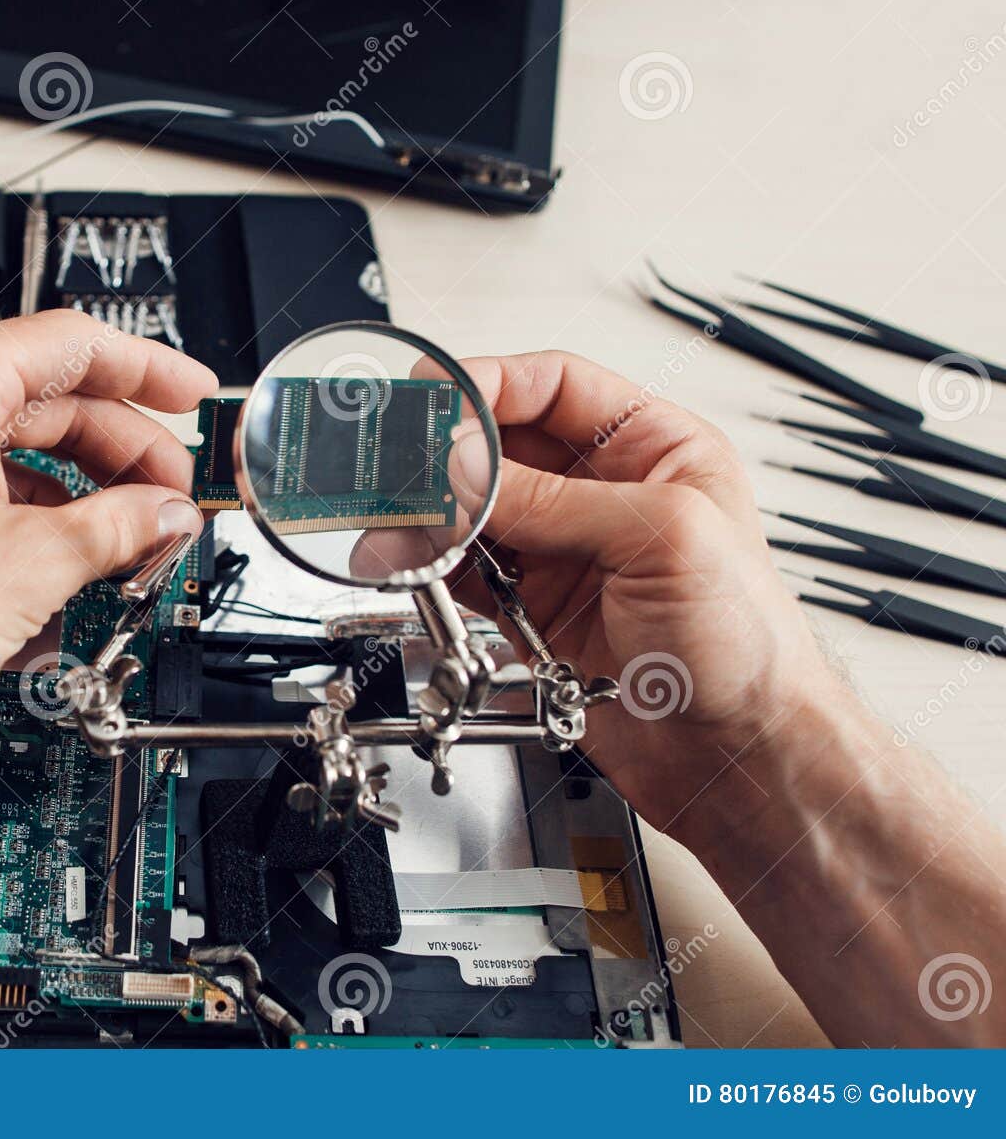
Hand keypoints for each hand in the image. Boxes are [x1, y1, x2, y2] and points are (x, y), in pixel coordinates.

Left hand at [0, 310, 214, 770]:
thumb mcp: (30, 567)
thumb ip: (118, 526)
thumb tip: (165, 514)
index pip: (69, 344)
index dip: (148, 370)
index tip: (192, 393)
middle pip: (46, 392)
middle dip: (121, 444)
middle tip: (172, 491)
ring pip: (14, 435)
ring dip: (84, 479)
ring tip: (135, 527)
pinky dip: (34, 500)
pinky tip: (77, 541)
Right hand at [441, 351, 845, 833]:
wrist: (736, 756)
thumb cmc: (747, 647)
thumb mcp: (662, 540)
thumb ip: (555, 499)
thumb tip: (467, 465)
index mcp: (653, 450)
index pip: (553, 387)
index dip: (488, 385)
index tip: (433, 395)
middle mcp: (602, 494)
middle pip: (499, 448)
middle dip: (442, 457)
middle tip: (398, 468)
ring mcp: (564, 553)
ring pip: (472, 512)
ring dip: (426, 517)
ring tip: (394, 527)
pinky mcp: (532, 609)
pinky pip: (464, 572)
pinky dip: (430, 567)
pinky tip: (410, 563)